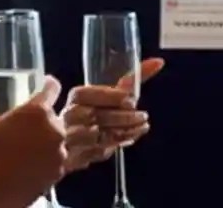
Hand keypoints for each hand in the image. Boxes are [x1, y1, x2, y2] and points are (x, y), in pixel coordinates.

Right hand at [0, 76, 67, 207]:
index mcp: (36, 112)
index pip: (52, 88)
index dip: (48, 85)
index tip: (46, 85)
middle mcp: (54, 129)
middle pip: (56, 116)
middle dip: (44, 119)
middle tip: (28, 126)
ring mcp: (59, 153)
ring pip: (59, 139)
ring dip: (48, 140)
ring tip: (31, 148)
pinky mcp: (59, 173)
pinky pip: (59, 160)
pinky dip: (49, 159)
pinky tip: (33, 163)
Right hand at [62, 57, 164, 172]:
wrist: (64, 143)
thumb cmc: (89, 111)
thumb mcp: (107, 94)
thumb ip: (131, 81)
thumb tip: (159, 62)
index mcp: (75, 98)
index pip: (87, 94)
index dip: (109, 96)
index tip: (131, 100)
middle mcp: (68, 118)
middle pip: (95, 116)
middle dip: (123, 117)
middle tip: (143, 116)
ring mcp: (70, 140)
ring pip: (98, 136)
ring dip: (124, 132)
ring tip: (142, 126)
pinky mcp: (75, 159)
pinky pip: (98, 152)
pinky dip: (117, 144)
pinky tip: (131, 138)